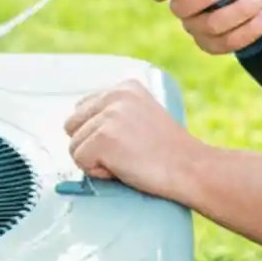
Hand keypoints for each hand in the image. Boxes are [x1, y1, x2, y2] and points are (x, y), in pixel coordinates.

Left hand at [63, 79, 204, 201]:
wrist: (190, 168)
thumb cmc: (168, 152)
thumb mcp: (142, 116)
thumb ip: (115, 113)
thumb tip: (80, 127)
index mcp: (124, 87)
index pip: (83, 109)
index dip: (98, 133)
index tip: (125, 143)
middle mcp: (114, 95)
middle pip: (72, 126)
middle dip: (91, 145)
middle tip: (124, 153)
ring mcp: (108, 116)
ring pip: (74, 146)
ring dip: (96, 161)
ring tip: (128, 160)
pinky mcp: (103, 138)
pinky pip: (80, 161)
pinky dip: (98, 172)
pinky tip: (124, 168)